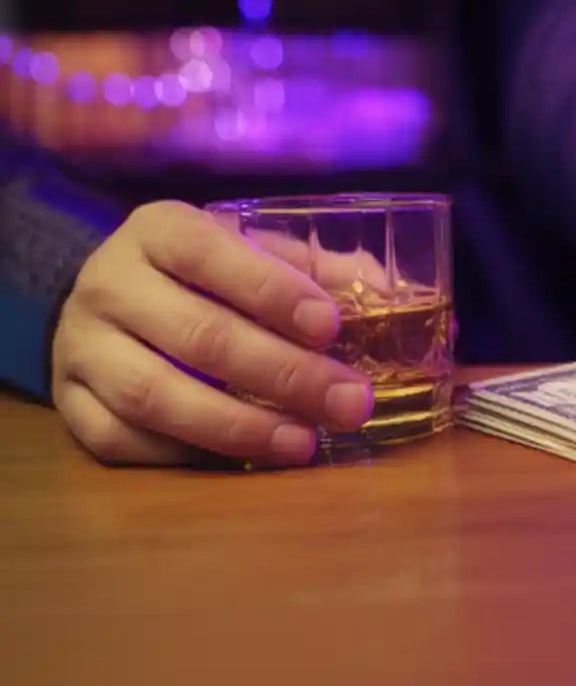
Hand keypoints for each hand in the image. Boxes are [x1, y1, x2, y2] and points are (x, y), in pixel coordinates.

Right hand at [51, 201, 373, 465]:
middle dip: (283, 374)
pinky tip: (243, 460)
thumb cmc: (202, 278)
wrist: (107, 302)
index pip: (209, 253)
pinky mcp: (68, 404)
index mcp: (158, 231)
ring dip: (239, 426)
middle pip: (196, 334)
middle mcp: (109, 283)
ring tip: (304, 442)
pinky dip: (185, 455)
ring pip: (154, 395)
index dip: (271, 291)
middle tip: (350, 402)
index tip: (329, 326)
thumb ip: (319, 270)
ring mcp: (81, 348)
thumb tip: (390, 295)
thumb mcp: (252, 253)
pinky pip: (122, 440)